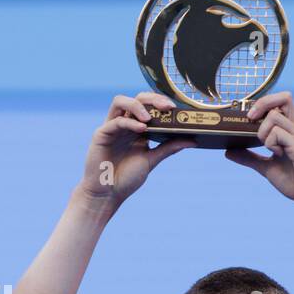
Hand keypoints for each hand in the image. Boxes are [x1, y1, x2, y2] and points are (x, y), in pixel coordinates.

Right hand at [76, 92, 194, 206]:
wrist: (107, 195)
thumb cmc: (126, 179)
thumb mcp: (151, 160)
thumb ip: (169, 148)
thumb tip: (192, 140)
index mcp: (136, 128)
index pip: (148, 105)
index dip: (161, 102)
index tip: (175, 108)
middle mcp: (124, 124)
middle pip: (137, 98)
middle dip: (153, 99)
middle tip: (167, 107)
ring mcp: (111, 128)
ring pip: (120, 101)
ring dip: (137, 105)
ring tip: (149, 117)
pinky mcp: (101, 135)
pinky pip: (115, 121)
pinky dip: (129, 122)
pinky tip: (141, 129)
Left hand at [225, 92, 293, 205]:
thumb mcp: (266, 167)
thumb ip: (249, 157)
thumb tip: (229, 151)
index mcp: (289, 130)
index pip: (282, 100)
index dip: (265, 101)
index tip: (250, 117)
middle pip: (284, 97)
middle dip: (263, 105)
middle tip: (251, 121)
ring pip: (274, 116)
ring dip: (263, 132)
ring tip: (270, 149)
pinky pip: (279, 133)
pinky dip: (271, 142)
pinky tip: (277, 155)